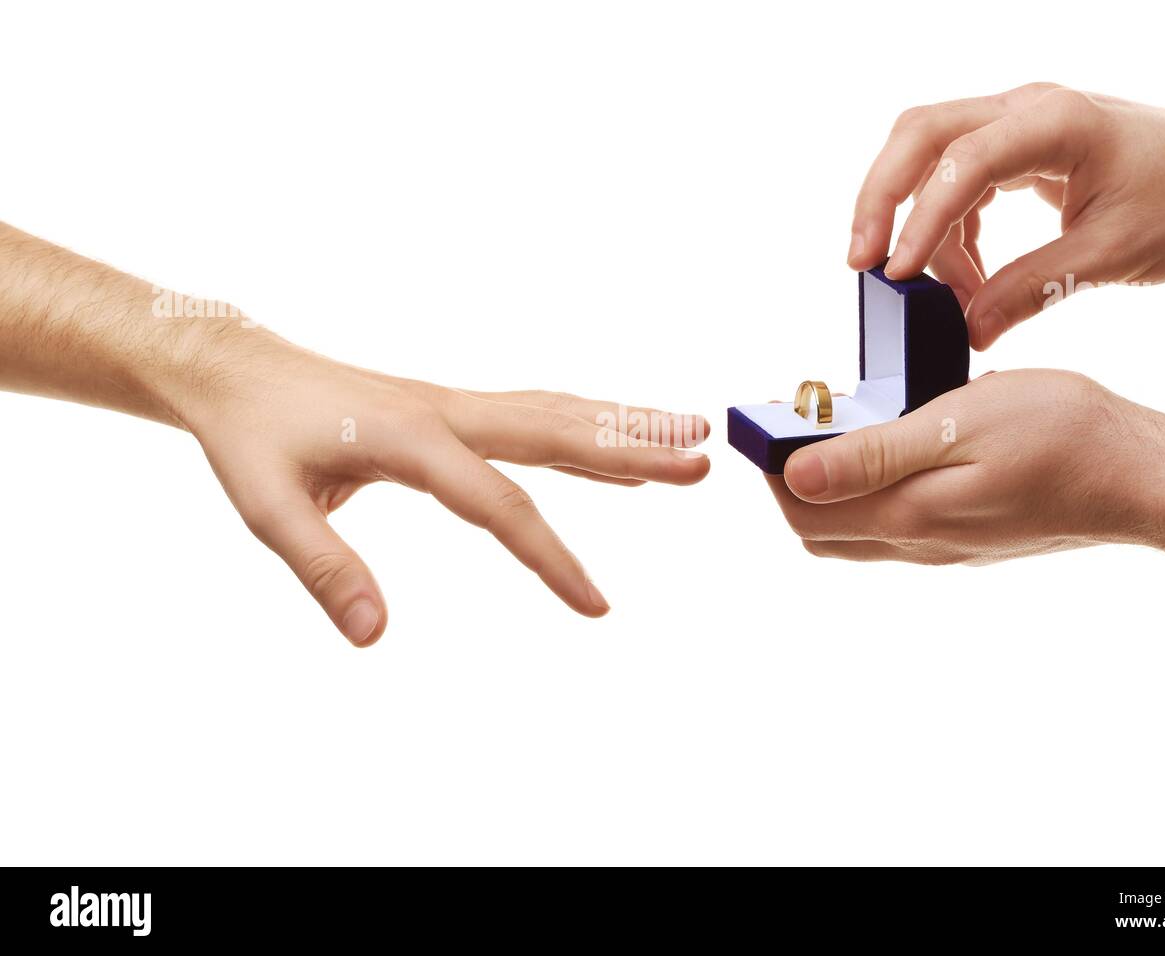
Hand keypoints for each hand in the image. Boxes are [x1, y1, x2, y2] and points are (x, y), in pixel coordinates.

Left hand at [179, 328, 709, 645]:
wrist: (237, 368)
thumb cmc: (250, 438)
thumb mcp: (268, 509)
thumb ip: (325, 570)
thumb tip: (374, 637)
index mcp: (410, 440)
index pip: (499, 505)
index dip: (552, 559)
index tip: (598, 607)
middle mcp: (446, 412)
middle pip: (558, 430)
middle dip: (633, 448)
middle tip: (703, 461)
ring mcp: (454, 404)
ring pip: (556, 414)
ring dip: (625, 427)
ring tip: (693, 439)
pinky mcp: (452, 409)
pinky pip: (534, 416)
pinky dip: (585, 430)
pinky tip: (618, 454)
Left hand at [768, 371, 1154, 564]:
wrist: (1142, 477)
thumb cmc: (1060, 436)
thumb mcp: (956, 425)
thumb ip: (873, 456)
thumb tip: (794, 477)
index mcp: (908, 516)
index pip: (802, 511)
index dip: (771, 469)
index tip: (772, 417)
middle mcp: (919, 545)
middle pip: (822, 530)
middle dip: (793, 482)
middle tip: (802, 421)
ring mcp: (945, 549)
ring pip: (858, 532)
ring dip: (834, 488)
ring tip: (847, 427)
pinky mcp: (969, 541)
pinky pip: (897, 527)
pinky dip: (875, 494)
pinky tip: (899, 448)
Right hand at [846, 83, 1164, 348]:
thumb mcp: (1110, 256)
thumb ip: (1032, 290)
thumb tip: (968, 330)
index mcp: (1059, 122)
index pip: (965, 161)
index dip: (924, 218)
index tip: (902, 275)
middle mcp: (1026, 108)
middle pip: (921, 133)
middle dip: (881, 198)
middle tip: (862, 262)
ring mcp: (1015, 122)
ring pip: (925, 153)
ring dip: (911, 219)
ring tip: (929, 289)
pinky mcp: (1010, 147)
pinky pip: (951, 178)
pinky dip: (944, 227)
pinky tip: (962, 276)